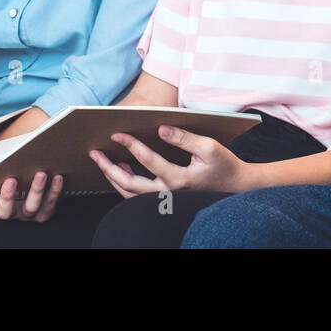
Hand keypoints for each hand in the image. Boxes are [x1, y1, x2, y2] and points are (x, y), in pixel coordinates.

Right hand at [0, 171, 64, 221]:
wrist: (31, 170)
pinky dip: (56, 191)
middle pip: (7, 212)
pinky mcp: (47, 206)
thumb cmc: (5, 179)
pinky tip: (58, 177)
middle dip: (8, 197)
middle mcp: (10, 212)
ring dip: (38, 192)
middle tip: (10, 179)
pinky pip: (52, 204)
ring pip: (33, 208)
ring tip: (41, 174)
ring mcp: (29, 211)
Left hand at [89, 126, 250, 197]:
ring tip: (103, 162)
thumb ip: (184, 138)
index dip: (131, 145)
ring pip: (130, 195)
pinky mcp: (166, 201)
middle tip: (94, 154)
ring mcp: (166, 200)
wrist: (235, 187)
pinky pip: (138, 197)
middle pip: (130, 184)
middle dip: (109, 168)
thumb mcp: (209, 147)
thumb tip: (160, 129)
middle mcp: (168, 194)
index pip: (147, 160)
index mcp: (179, 180)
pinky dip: (125, 185)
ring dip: (114, 178)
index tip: (117, 134)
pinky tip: (121, 172)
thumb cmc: (224, 165)